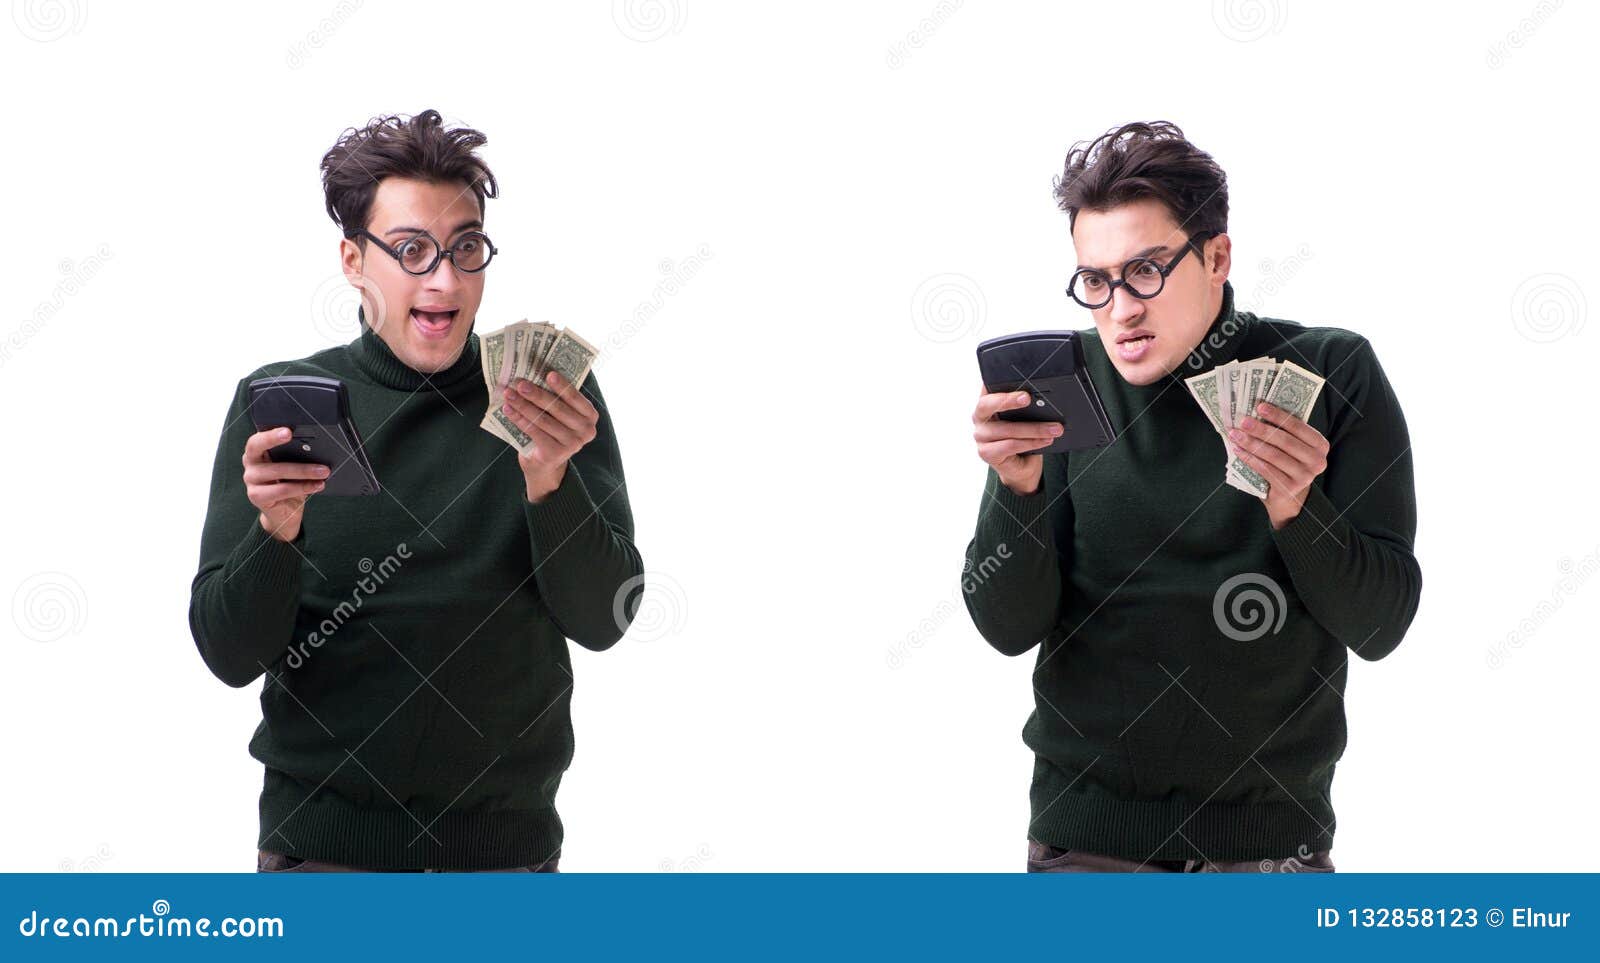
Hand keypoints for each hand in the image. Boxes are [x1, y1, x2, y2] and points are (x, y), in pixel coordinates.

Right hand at [243, 426, 328, 541]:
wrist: (285, 511)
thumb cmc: (290, 483)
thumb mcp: (294, 466)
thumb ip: (297, 455)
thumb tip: (319, 448)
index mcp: (257, 450)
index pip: (258, 437)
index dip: (270, 433)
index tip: (287, 430)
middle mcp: (250, 462)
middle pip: (257, 447)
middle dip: (275, 440)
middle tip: (295, 437)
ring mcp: (250, 480)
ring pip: (276, 471)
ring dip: (303, 470)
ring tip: (323, 471)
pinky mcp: (256, 496)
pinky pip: (281, 490)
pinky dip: (302, 487)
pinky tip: (317, 485)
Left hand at [499, 370, 599, 501]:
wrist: (545, 463)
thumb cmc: (552, 430)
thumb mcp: (559, 414)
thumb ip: (556, 399)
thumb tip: (534, 374)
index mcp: (590, 416)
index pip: (576, 398)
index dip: (563, 386)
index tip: (548, 374)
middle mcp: (586, 431)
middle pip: (557, 408)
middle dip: (537, 394)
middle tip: (520, 383)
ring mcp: (572, 444)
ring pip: (543, 420)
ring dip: (523, 405)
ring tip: (509, 394)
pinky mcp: (555, 454)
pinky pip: (534, 432)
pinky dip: (519, 420)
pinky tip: (508, 410)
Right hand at [972, 386, 1061, 495]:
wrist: (1020, 468)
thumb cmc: (1022, 438)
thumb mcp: (1025, 418)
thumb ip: (1026, 408)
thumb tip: (1046, 400)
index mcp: (987, 402)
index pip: (987, 385)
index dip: (996, 380)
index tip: (1014, 379)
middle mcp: (979, 417)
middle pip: (987, 404)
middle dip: (1009, 400)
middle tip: (1027, 398)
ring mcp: (980, 436)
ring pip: (1007, 429)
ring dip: (1034, 428)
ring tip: (1054, 428)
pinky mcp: (986, 453)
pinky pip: (1011, 445)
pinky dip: (1031, 443)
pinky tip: (1045, 440)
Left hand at [1228, 402, 1330, 529]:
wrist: (1289, 499)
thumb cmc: (1288, 465)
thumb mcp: (1293, 448)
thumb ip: (1283, 432)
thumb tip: (1256, 411)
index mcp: (1320, 445)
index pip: (1298, 426)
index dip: (1278, 415)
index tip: (1259, 406)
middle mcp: (1317, 461)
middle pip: (1285, 441)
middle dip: (1261, 429)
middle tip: (1243, 420)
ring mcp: (1304, 476)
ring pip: (1273, 455)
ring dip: (1251, 443)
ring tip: (1235, 434)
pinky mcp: (1289, 488)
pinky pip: (1265, 469)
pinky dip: (1249, 458)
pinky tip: (1237, 450)